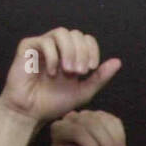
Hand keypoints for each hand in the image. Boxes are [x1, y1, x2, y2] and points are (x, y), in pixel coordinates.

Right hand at [0, 28, 121, 124]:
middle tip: (79, 72)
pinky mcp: (28, 47)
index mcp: (71, 56)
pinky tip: (52, 73)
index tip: (92, 69)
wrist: (31, 112)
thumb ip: (100, 78)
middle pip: (76, 34)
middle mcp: (58, 48)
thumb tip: (118, 62)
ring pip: (62, 33)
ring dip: (70, 51)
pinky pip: (45, 42)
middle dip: (82, 52)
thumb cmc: (55, 103)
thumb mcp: (84, 92)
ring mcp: (43, 45)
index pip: (86, 39)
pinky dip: (53, 57)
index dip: (92, 50)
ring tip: (69, 71)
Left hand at [47, 110, 127, 145]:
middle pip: (91, 122)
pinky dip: (120, 134)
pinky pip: (113, 121)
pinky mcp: (102, 118)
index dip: (90, 144)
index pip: (76, 131)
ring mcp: (87, 116)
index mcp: (59, 129)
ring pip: (104, 120)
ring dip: (115, 138)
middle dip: (105, 141)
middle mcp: (71, 118)